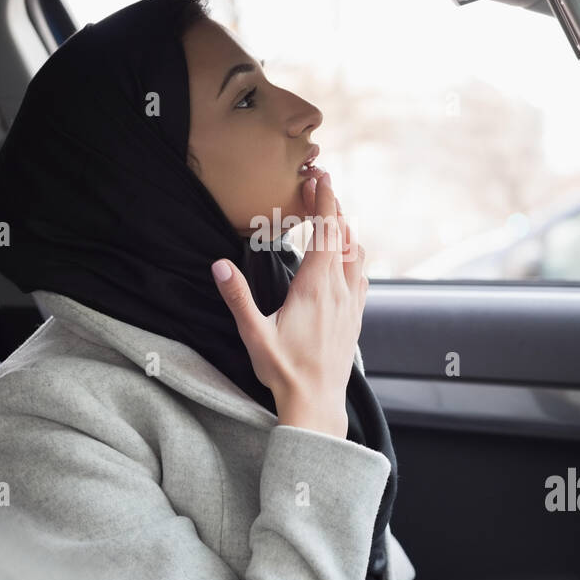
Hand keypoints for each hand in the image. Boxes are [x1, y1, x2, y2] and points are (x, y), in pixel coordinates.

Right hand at [210, 166, 367, 422]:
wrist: (317, 404)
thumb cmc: (284, 371)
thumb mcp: (254, 334)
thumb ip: (237, 297)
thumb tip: (219, 266)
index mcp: (317, 286)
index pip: (327, 230)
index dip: (325, 199)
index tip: (320, 176)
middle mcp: (340, 289)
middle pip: (343, 235)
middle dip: (332, 207)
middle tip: (318, 186)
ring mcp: (352, 303)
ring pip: (357, 253)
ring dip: (345, 231)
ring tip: (329, 218)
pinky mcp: (356, 317)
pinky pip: (361, 275)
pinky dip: (352, 255)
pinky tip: (344, 258)